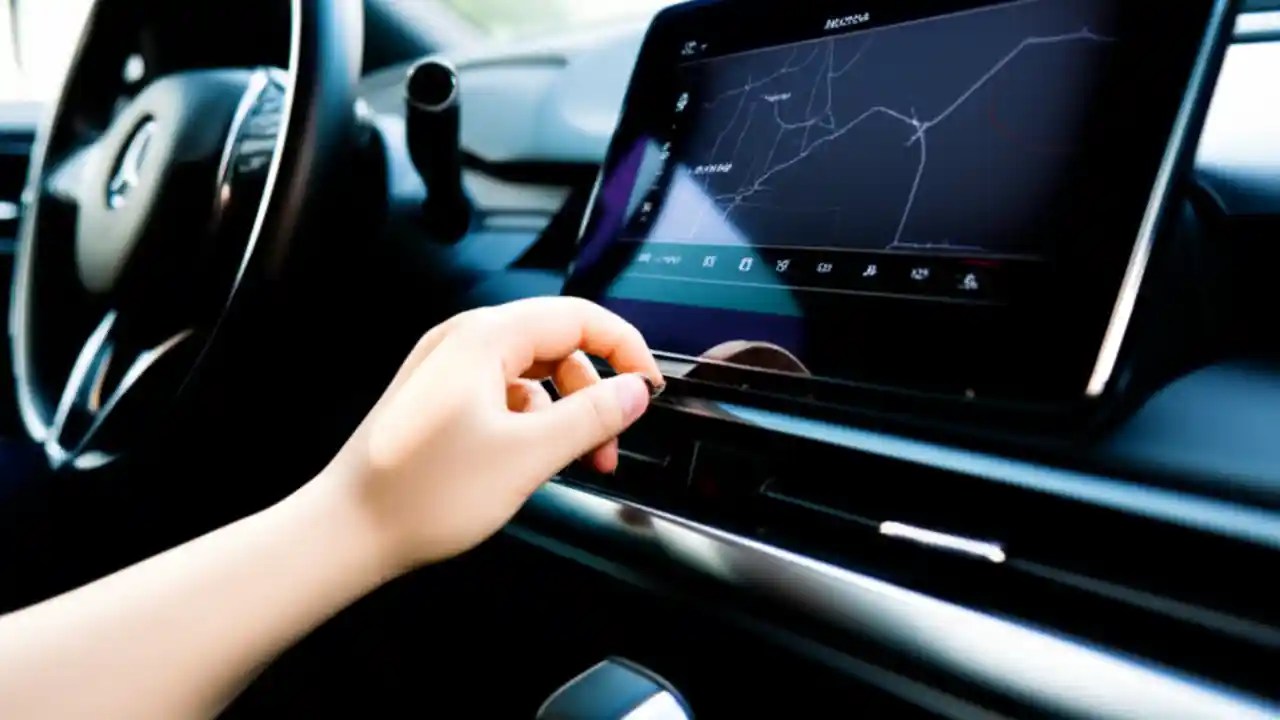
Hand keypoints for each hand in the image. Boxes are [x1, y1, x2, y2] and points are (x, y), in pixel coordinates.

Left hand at [309, 298, 663, 571]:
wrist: (348, 531)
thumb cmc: (421, 492)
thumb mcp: (527, 455)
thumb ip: (591, 416)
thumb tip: (635, 392)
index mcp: (484, 339)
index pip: (578, 317)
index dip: (625, 348)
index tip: (649, 387)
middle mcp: (464, 343)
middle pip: (557, 345)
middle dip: (595, 392)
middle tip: (612, 442)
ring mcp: (448, 371)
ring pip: (533, 375)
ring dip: (567, 413)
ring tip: (578, 462)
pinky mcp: (440, 401)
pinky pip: (505, 395)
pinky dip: (533, 423)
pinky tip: (536, 462)